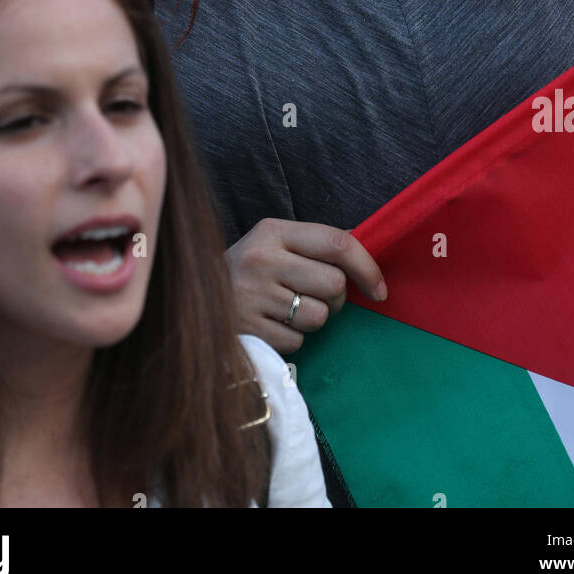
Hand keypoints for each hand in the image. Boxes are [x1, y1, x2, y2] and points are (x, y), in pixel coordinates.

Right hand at [225, 217, 386, 353]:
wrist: (193, 297)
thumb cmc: (248, 269)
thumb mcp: (276, 243)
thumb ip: (317, 243)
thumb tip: (366, 242)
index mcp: (273, 232)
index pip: (337, 243)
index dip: (367, 266)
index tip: (380, 289)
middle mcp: (262, 260)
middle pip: (334, 284)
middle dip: (335, 297)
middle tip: (314, 295)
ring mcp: (253, 296)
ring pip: (319, 316)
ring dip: (313, 319)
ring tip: (288, 309)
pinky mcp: (249, 330)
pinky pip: (298, 342)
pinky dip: (293, 338)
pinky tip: (272, 325)